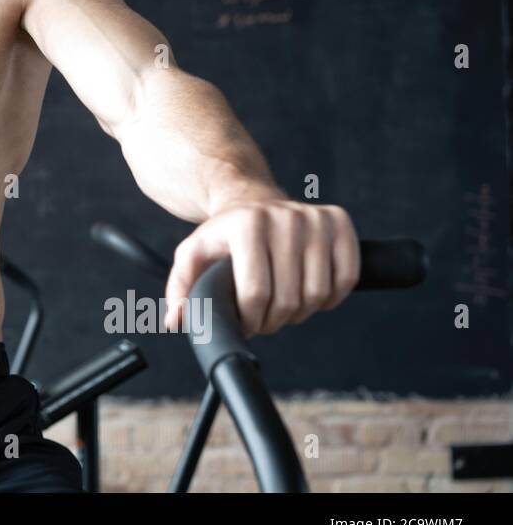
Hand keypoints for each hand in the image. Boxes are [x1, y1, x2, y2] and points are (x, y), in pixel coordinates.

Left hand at [164, 199, 359, 337]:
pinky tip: (310, 293)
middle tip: (263, 317)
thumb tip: (177, 320)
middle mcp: (284, 217)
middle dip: (273, 320)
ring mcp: (314, 218)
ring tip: (282, 306)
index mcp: (246, 225)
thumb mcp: (192, 255)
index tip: (244, 322)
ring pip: (318, 293)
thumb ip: (181, 289)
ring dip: (301, 313)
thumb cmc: (224, 235)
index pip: (255, 293)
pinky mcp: (339, 222)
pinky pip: (347, 277)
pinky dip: (331, 297)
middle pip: (288, 298)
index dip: (250, 320)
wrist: (251, 202)